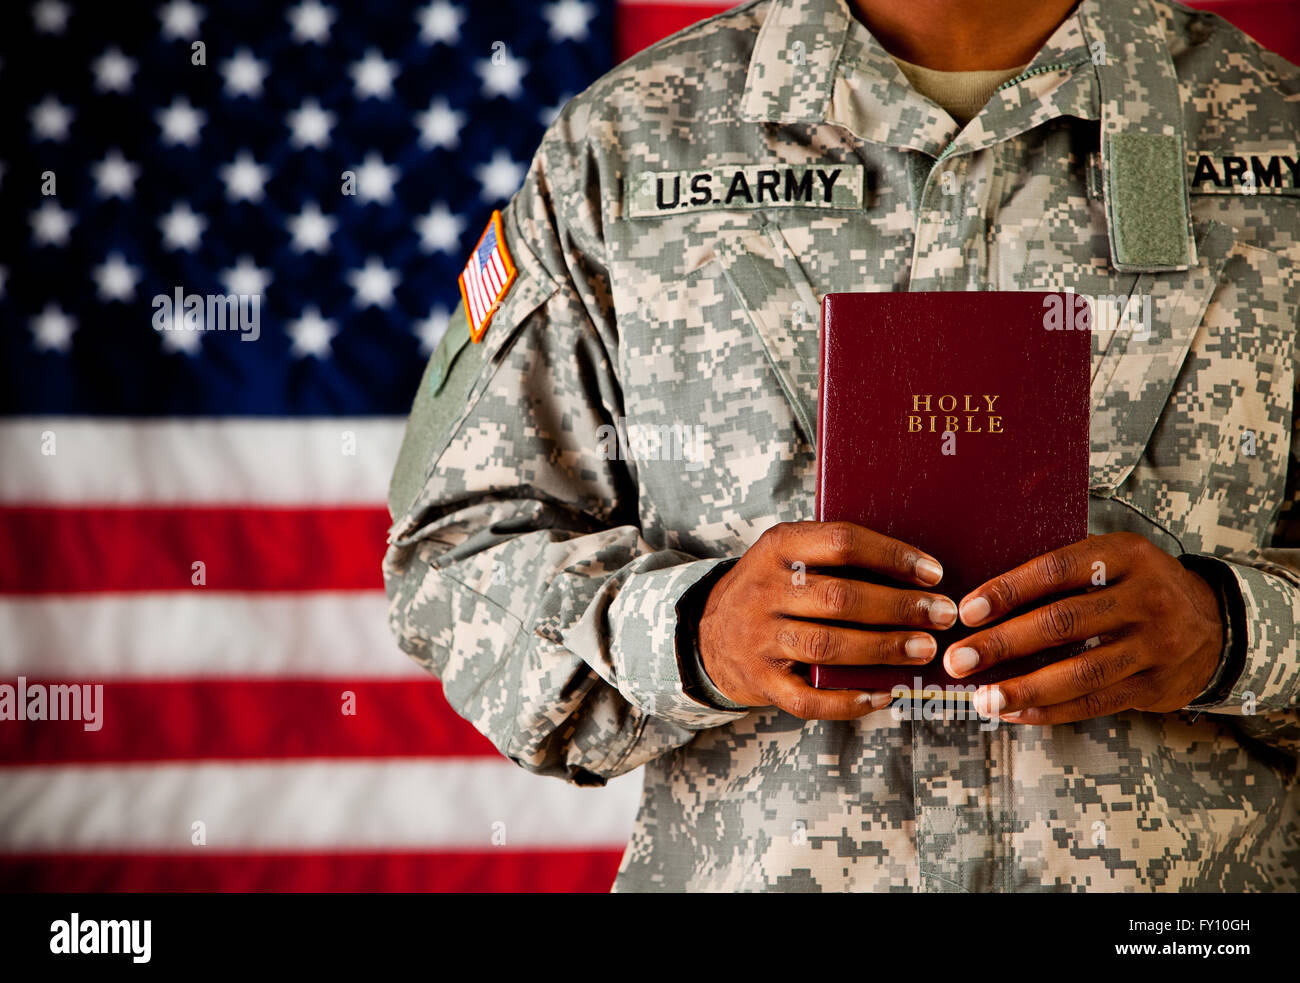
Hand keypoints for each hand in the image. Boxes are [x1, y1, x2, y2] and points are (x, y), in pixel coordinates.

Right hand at [697, 521, 956, 718]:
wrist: (707, 631)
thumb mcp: (787, 554)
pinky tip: (885, 695)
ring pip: (828, 646)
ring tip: (925, 650)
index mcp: (777, 547)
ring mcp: (760, 639)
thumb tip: (915, 573)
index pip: (841, 542)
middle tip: (942, 615)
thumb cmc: (771, 588)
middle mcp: (764, 590)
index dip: (892, 556)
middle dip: (899, 607)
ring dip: (883, 649)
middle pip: (840, 597)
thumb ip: (833, 555)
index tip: (934, 572)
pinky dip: (850, 702)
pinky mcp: (761, 681)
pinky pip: (808, 699)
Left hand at [942, 532, 1223, 723]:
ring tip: (982, 700)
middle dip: (1002, 644)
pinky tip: (1014, 712)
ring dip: (1024, 688)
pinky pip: (1095, 702)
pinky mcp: (1156, 685)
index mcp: (1125, 554)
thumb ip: (1062, 574)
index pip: (1056, 569)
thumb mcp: (1113, 559)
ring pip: (1080, 671)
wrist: (1215, 623)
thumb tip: (982, 603)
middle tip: (958, 659)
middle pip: (1062, 623)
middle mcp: (1144, 597)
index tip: (966, 612)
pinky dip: (1050, 710)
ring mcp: (1155, 645)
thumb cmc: (1136, 586)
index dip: (1008, 591)